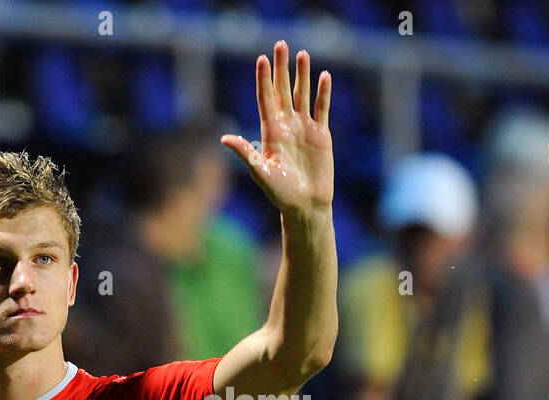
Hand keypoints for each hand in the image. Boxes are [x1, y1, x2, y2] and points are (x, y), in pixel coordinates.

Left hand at [220, 41, 332, 217]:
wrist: (305, 206)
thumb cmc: (280, 194)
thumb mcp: (260, 172)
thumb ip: (246, 153)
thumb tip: (224, 138)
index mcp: (270, 131)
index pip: (265, 99)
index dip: (263, 79)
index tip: (261, 59)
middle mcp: (286, 125)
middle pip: (283, 90)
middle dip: (281, 68)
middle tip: (280, 44)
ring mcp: (304, 128)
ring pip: (302, 94)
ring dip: (303, 75)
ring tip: (302, 54)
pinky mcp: (321, 135)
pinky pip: (322, 109)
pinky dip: (323, 93)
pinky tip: (324, 76)